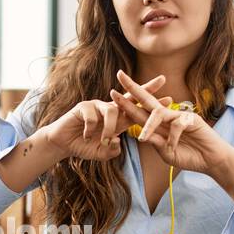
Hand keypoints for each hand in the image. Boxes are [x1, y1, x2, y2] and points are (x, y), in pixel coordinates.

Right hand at [43, 75, 171, 161]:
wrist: (63, 144)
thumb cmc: (83, 146)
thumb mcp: (102, 153)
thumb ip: (112, 150)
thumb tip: (117, 142)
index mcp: (118, 120)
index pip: (138, 111)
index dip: (152, 106)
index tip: (170, 100)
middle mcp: (110, 109)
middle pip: (131, 96)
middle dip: (147, 88)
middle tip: (163, 80)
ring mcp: (97, 105)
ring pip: (111, 111)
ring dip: (108, 128)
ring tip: (101, 140)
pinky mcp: (83, 106)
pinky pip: (93, 116)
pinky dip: (91, 129)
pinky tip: (85, 135)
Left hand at [111, 69, 233, 175]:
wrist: (211, 161)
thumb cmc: (190, 157)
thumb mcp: (166, 153)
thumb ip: (156, 143)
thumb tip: (142, 134)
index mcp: (159, 126)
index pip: (140, 112)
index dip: (127, 103)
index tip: (112, 93)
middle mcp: (167, 117)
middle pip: (147, 100)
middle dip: (133, 88)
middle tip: (119, 75)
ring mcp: (179, 116)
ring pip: (158, 114)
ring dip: (148, 125)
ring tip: (142, 137)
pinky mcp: (191, 119)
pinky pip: (176, 125)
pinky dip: (172, 138)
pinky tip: (173, 146)